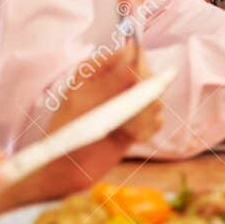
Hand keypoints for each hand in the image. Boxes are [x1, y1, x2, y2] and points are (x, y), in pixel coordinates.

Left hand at [0, 41, 160, 213]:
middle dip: (144, 96)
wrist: (67, 169)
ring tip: (124, 129)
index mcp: (98, 70)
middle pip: (150, 76)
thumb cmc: (67, 132)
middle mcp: (115, 83)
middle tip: (128, 112)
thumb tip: (137, 57)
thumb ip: (112, 80)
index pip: (132, 55)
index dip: (139, 69)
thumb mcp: (85, 102)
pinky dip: (147, 129)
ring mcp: (127, 103)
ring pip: (156, 99)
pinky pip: (157, 119)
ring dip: (144, 116)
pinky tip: (131, 137)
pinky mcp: (137, 123)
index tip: (136, 86)